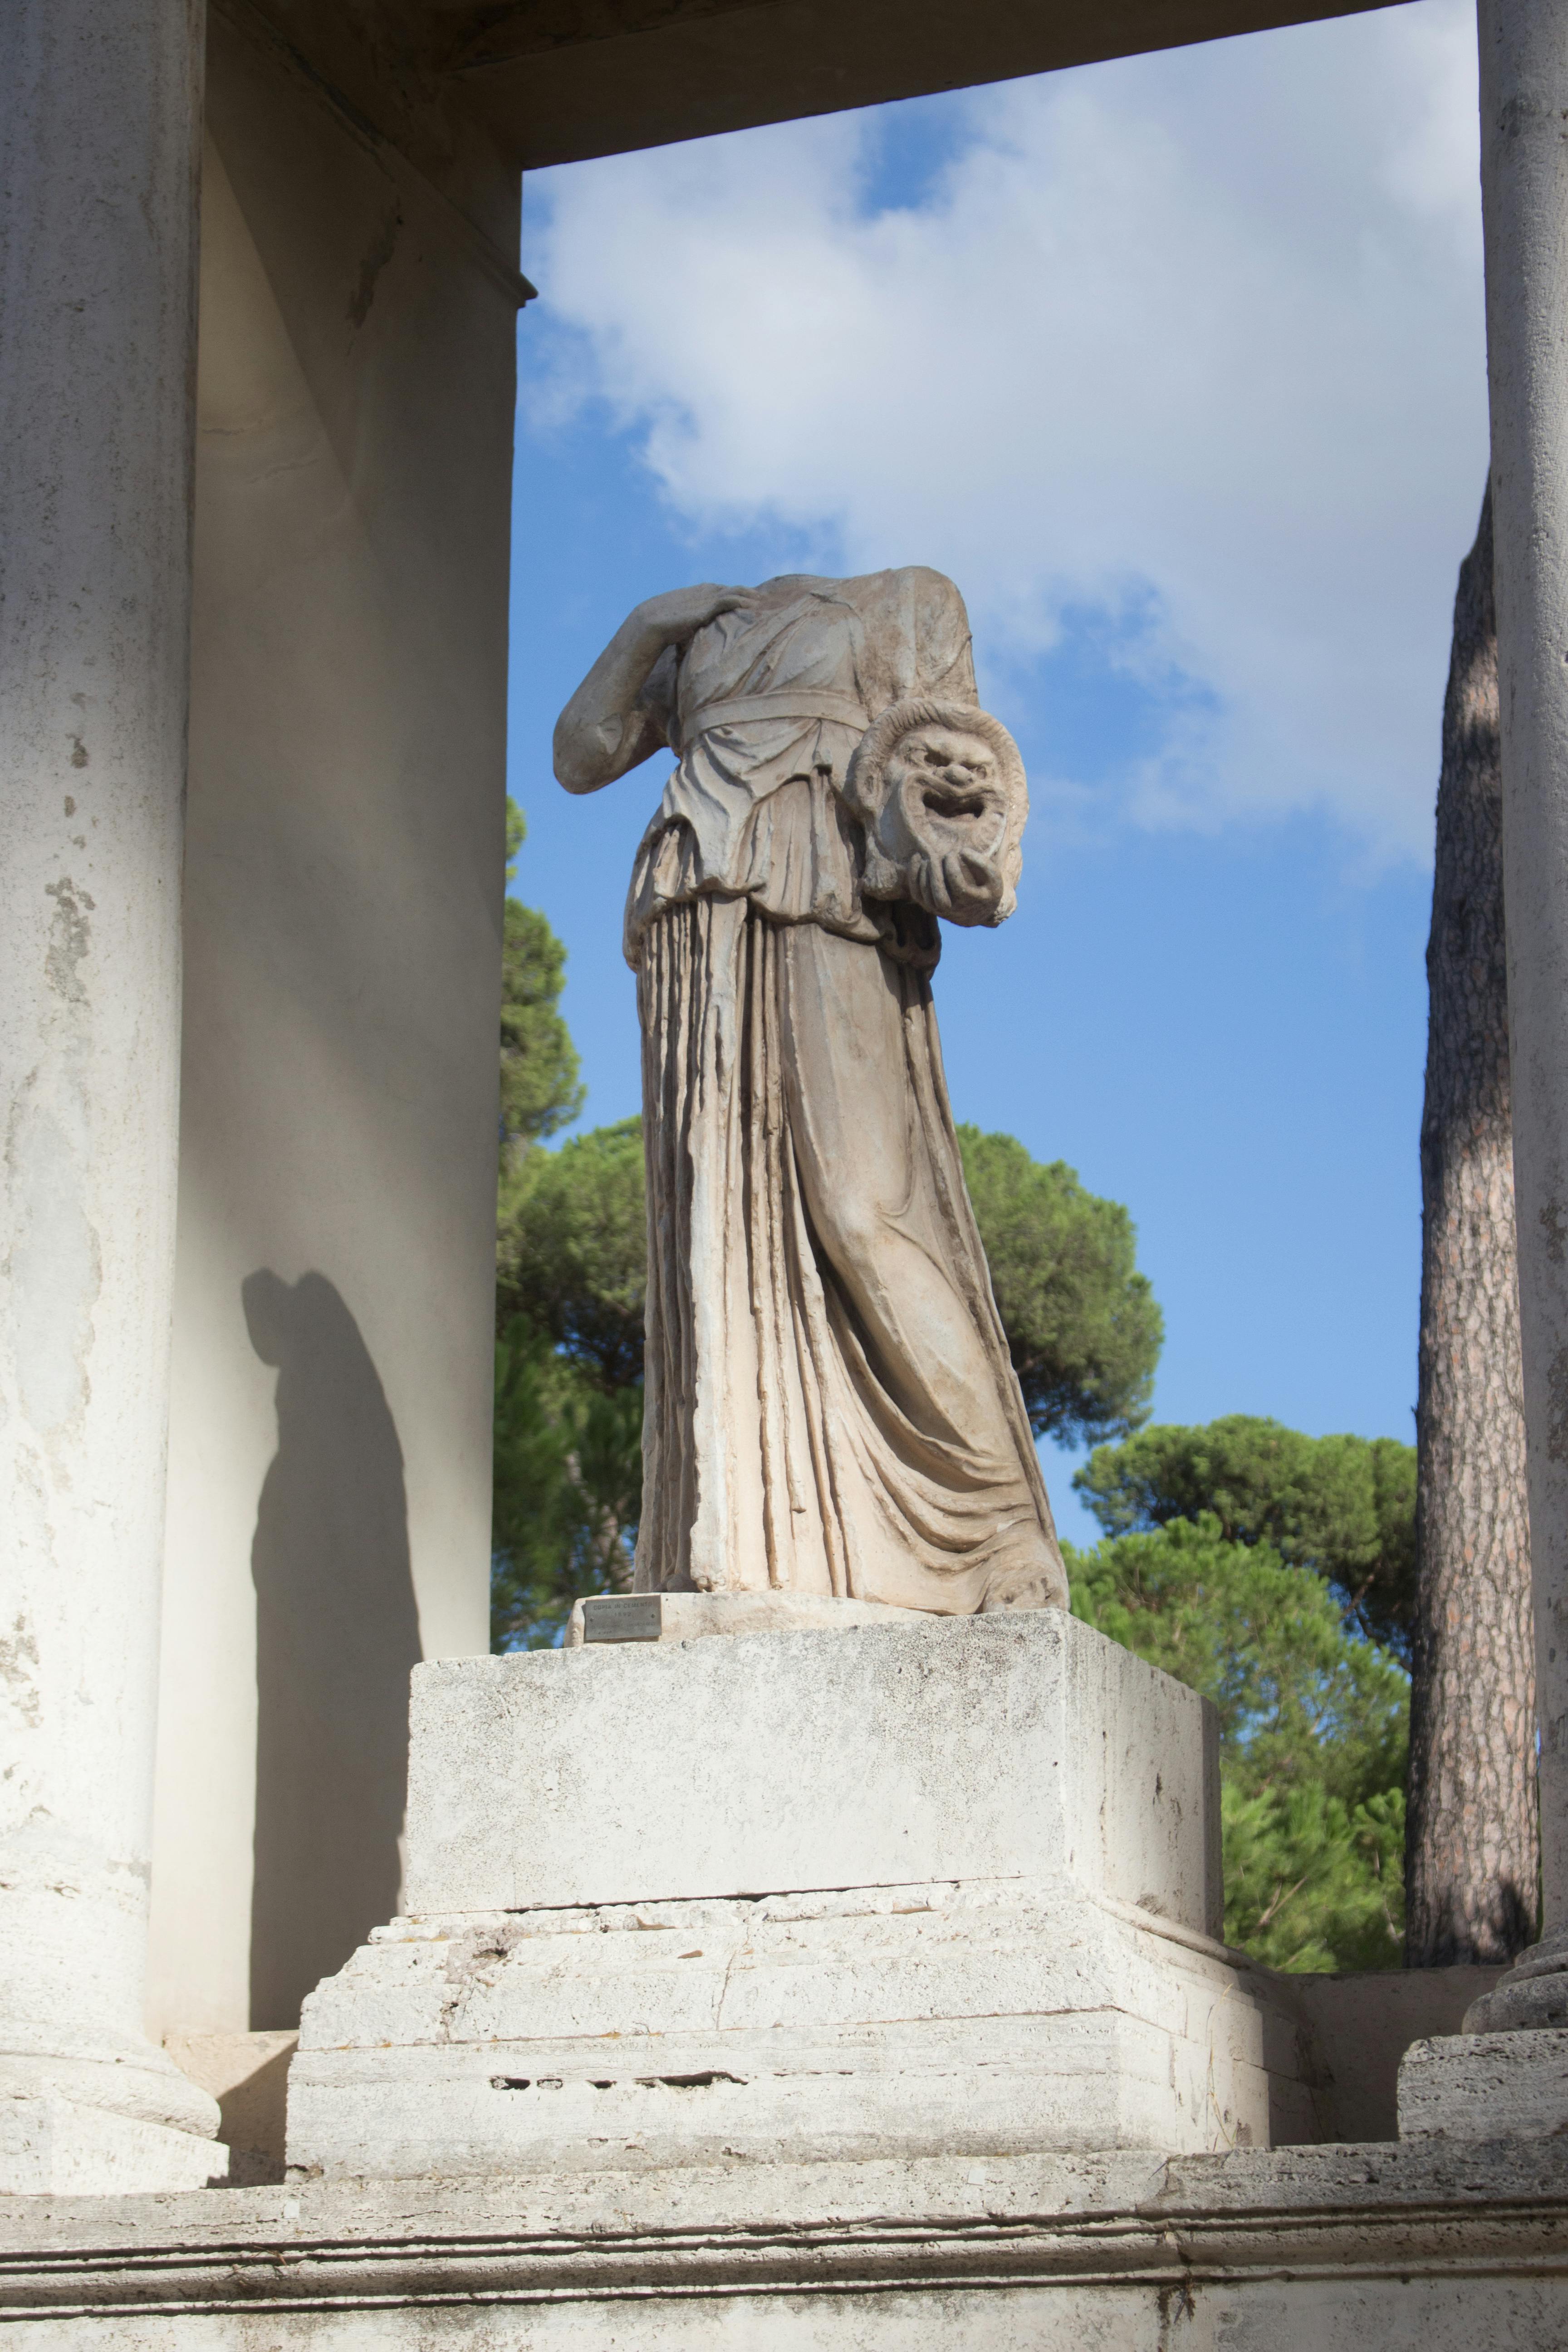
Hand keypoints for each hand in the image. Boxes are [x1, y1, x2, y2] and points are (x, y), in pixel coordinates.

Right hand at [635, 583, 753, 646]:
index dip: (734, 594)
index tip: (747, 598)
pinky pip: (728, 600)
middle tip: (760, 596)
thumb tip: (693, 639)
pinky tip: (752, 604)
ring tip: (761, 599)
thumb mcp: (681, 623)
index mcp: (698, 594)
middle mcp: (703, 592)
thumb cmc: (662, 627)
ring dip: (748, 594)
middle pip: (730, 589)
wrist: (651, 622)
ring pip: (733, 592)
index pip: (721, 590)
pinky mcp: (706, 606)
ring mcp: (705, 597)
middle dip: (745, 591)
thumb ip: (691, 624)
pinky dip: (741, 600)